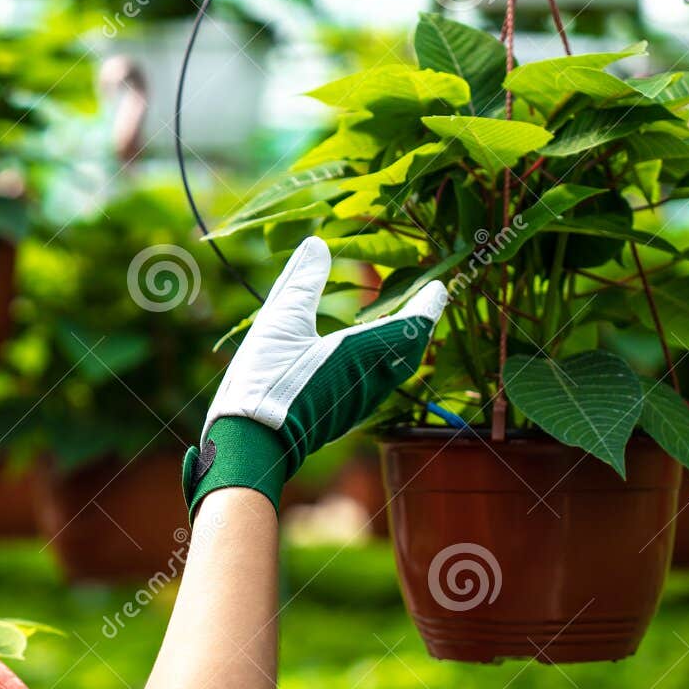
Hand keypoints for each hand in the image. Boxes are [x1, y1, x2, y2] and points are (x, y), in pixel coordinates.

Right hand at [183, 236, 447, 516]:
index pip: (412, 325)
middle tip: (422, 307)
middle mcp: (370, 380)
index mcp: (363, 353)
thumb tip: (317, 244)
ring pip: (392, 370)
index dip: (426, 304)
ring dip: (399, 347)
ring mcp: (357, 403)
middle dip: (416, 327)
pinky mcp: (340, 417)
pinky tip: (362, 361)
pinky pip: (373, 384)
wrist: (251, 443)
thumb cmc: (266, 380)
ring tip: (398, 328)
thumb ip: (302, 282)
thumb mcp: (279, 322)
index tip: (438, 287)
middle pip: (408, 351)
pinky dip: (377, 364)